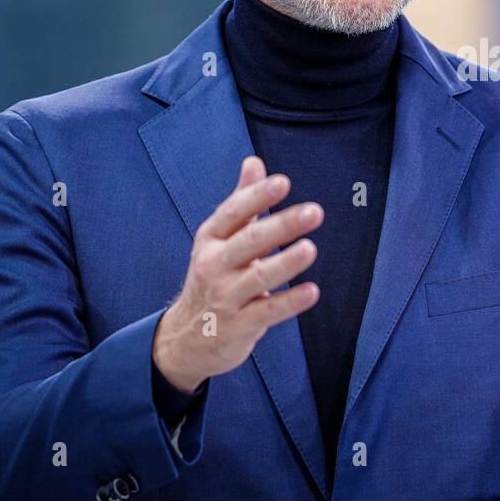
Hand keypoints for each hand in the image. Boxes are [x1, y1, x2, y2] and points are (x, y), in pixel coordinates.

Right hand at [153, 156, 322, 392]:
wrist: (185, 339)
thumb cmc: (212, 278)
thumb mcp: (218, 239)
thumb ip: (241, 202)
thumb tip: (254, 161)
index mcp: (211, 239)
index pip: (233, 212)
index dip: (257, 196)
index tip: (282, 182)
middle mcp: (214, 265)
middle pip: (249, 241)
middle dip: (281, 225)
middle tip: (314, 212)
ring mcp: (225, 297)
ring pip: (258, 277)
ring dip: (286, 263)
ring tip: (311, 249)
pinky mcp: (239, 326)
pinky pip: (267, 312)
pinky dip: (289, 302)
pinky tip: (312, 291)